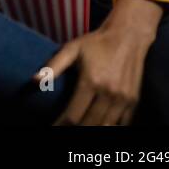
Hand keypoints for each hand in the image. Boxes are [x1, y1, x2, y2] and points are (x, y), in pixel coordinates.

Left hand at [43, 0, 161, 124]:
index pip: (73, 115)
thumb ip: (53, 66)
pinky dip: (112, 128)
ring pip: (107, 126)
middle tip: (63, 131)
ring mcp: (123, 99)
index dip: (61, 125)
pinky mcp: (134, 101)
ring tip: (79, 131)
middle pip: (90, 124)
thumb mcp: (71, 49)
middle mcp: (109, 93)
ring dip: (93, 131)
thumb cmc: (95, 43)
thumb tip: (34, 81)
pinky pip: (124, 123)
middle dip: (75, 131)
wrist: (128, 37)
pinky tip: (101, 128)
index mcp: (91, 82)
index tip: (52, 127)